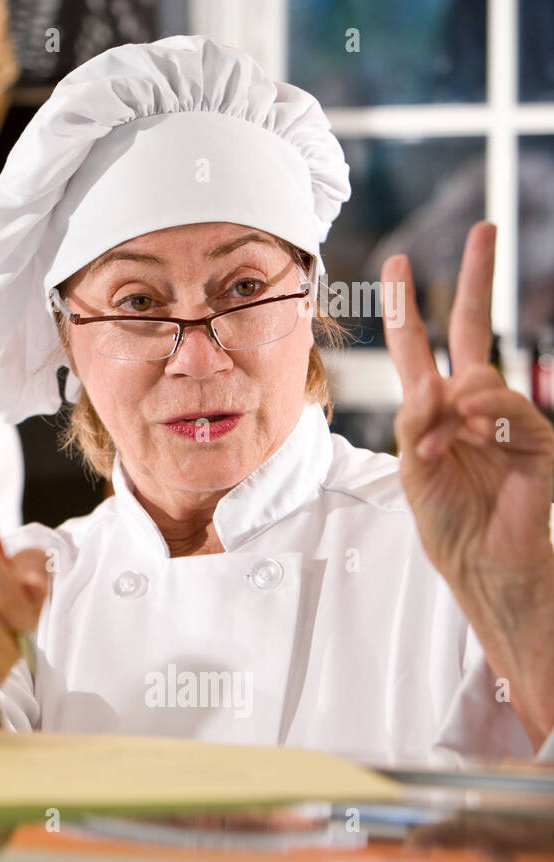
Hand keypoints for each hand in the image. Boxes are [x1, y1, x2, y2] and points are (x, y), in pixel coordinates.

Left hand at [382, 222, 553, 586]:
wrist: (483, 561)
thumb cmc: (447, 519)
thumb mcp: (411, 464)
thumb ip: (417, 417)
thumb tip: (439, 381)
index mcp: (435, 407)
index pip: (419, 345)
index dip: (404, 306)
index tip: (395, 264)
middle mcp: (473, 403)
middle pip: (473, 328)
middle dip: (476, 278)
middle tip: (483, 229)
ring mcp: (507, 416)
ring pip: (478, 378)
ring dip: (449, 413)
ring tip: (435, 449)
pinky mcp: (538, 437)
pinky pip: (506, 407)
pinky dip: (482, 421)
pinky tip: (472, 436)